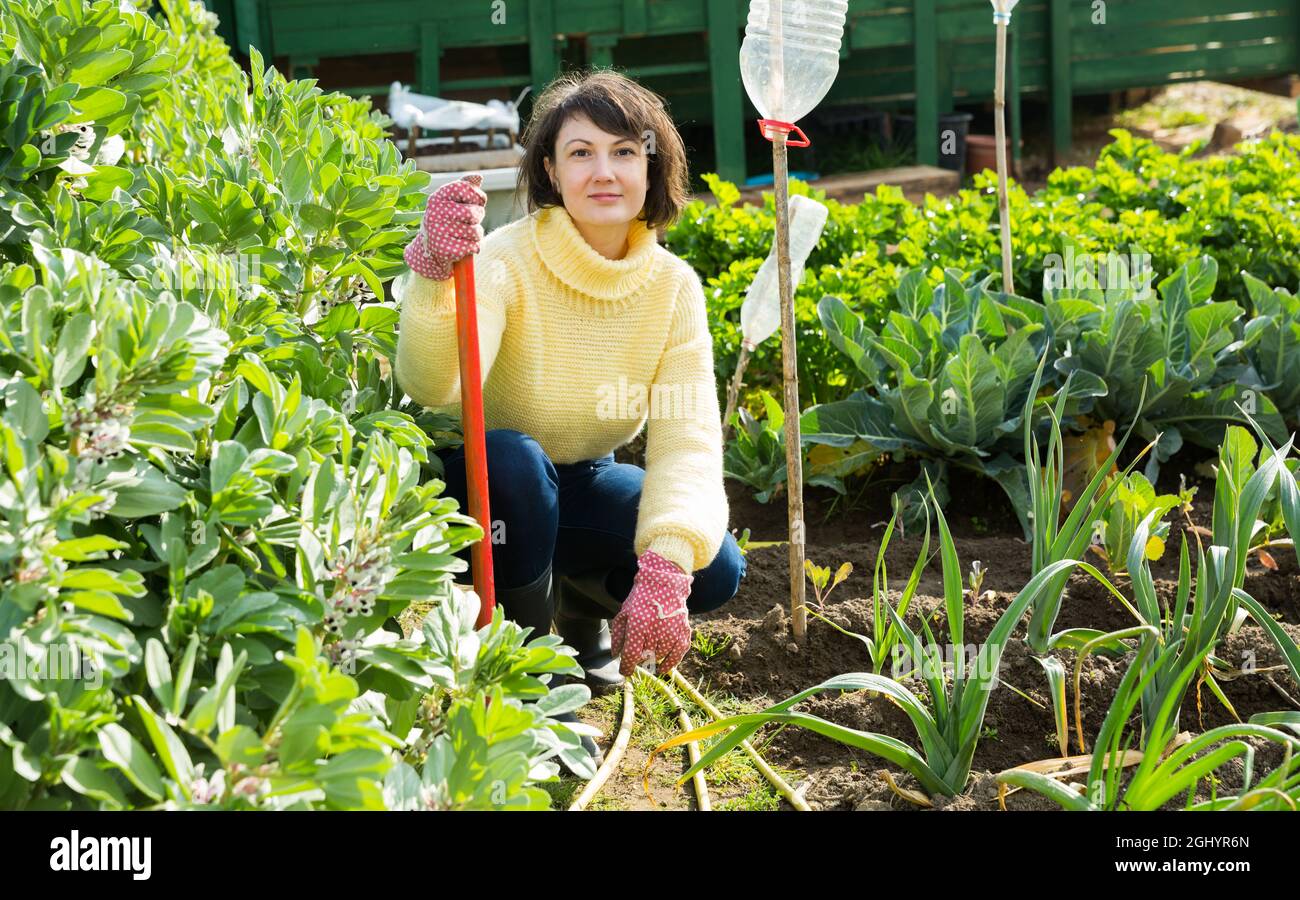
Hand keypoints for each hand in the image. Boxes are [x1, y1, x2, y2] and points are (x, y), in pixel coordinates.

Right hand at [403, 174, 486, 281]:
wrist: (429, 252)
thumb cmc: (446, 223)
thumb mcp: (452, 203)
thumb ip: (465, 189)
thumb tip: (478, 177)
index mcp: (437, 198)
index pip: (464, 188)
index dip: (478, 196)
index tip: (478, 203)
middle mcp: (435, 213)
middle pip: (473, 213)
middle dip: (478, 219)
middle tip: (470, 222)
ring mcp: (438, 232)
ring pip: (475, 232)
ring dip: (476, 236)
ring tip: (465, 236)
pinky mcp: (444, 250)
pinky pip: (473, 246)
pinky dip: (473, 248)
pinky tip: (463, 248)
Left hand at [610, 550, 692, 676]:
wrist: (664, 583)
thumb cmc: (641, 600)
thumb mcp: (624, 614)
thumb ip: (619, 636)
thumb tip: (616, 656)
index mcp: (638, 624)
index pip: (631, 655)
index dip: (627, 667)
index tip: (625, 671)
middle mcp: (656, 629)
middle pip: (645, 657)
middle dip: (639, 659)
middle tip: (637, 653)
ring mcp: (672, 631)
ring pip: (660, 657)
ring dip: (653, 657)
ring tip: (649, 648)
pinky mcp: (683, 632)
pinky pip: (677, 655)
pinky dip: (670, 663)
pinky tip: (662, 667)